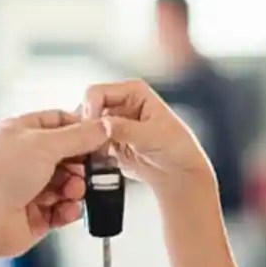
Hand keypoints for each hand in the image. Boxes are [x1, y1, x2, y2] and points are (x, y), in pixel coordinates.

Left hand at [0, 109, 110, 257]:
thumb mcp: (45, 144)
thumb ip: (79, 136)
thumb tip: (103, 127)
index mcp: (18, 133)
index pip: (57, 123)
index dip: (81, 129)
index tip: (100, 138)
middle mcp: (22, 160)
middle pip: (66, 156)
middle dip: (81, 164)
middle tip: (92, 169)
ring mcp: (27, 189)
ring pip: (66, 185)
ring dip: (76, 189)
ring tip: (73, 192)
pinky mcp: (33, 216)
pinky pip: (61, 211)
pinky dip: (68, 210)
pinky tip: (67, 209)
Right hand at [80, 80, 214, 193]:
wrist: (180, 175)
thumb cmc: (177, 149)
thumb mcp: (152, 137)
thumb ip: (126, 129)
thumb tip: (103, 124)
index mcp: (133, 91)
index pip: (97, 92)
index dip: (91, 110)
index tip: (93, 130)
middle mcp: (120, 103)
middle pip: (87, 109)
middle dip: (87, 128)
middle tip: (92, 145)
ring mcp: (113, 123)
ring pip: (86, 128)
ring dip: (88, 142)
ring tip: (100, 155)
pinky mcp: (109, 142)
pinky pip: (89, 144)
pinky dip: (91, 153)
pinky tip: (101, 162)